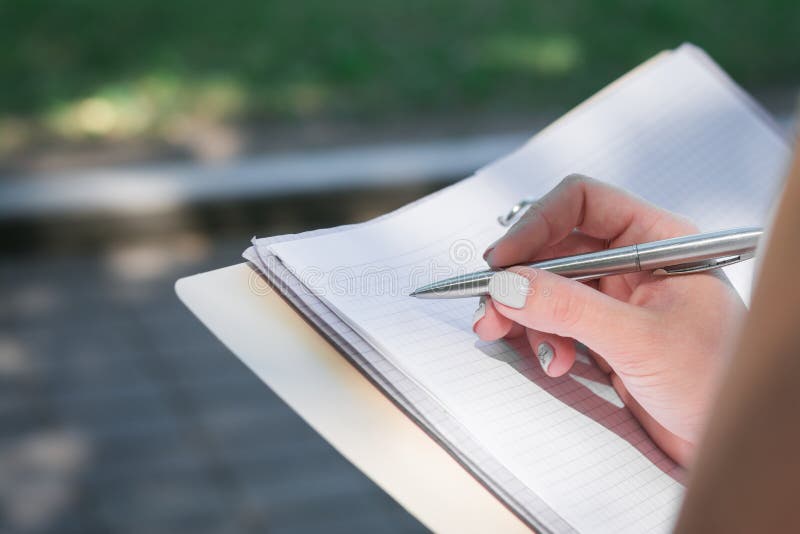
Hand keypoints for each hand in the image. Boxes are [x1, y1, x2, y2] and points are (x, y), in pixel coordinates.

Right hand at [473, 175, 745, 465]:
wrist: (727, 440)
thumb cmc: (714, 382)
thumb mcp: (639, 340)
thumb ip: (571, 308)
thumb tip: (508, 284)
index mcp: (656, 240)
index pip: (582, 203)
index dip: (536, 223)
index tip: (501, 260)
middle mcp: (633, 261)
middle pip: (555, 247)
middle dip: (520, 279)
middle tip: (491, 309)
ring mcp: (615, 298)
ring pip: (548, 285)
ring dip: (526, 313)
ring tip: (518, 342)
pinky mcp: (602, 332)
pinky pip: (555, 320)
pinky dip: (542, 338)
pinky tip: (556, 364)